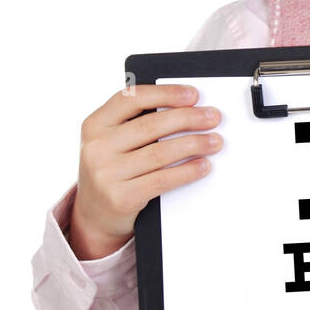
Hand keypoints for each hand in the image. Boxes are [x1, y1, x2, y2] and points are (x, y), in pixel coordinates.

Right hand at [68, 84, 223, 259]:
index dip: (165, 94)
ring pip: (160, 152)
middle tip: (213, 117)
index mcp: (94, 125)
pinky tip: (203, 165)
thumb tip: (187, 108)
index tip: (193, 95)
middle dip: (188, 118)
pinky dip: (188, 171)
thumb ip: (135, 123)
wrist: (94, 215)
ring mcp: (106, 173)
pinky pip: (163, 179)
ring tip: (214, 141)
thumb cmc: (112, 170)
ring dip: (194, 144)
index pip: (131, 99)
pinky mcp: (121, 197)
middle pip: (151, 125)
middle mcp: (97, 147)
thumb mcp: (111, 142)